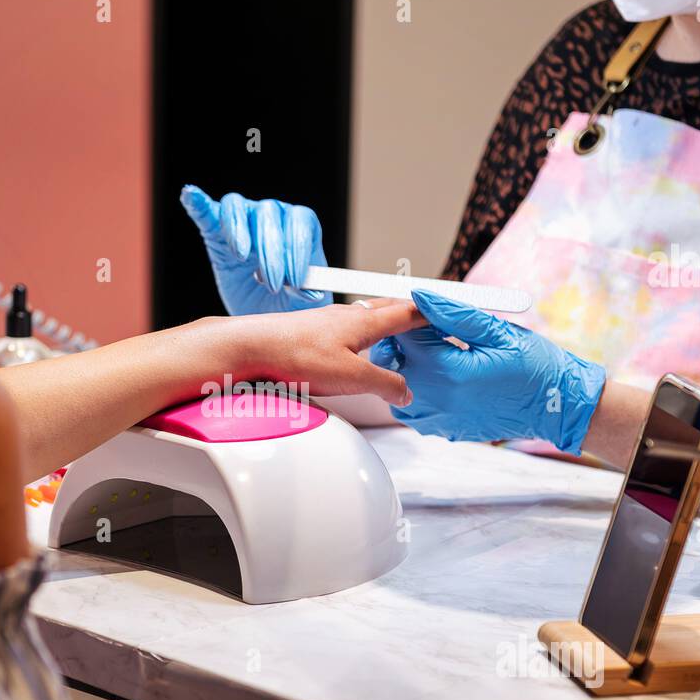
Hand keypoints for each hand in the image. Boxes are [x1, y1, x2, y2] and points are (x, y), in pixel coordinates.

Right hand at [180, 184, 329, 315]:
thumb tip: (311, 291)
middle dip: (271, 252)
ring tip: (241, 257)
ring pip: (237, 205)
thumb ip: (308, 294)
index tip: (296, 281)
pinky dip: (198, 202)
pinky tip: (190, 195)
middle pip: (269, 214)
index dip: (297, 249)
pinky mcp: (215, 229)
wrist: (262, 313)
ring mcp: (243, 218)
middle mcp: (273, 215)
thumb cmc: (287, 304)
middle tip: (272, 285)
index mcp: (300, 228)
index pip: (300, 223)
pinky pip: (206, 211)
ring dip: (237, 228)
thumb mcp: (301, 305)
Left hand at [228, 300, 424, 405]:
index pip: (407, 313)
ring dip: (385, 322)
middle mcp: (347, 315)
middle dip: (410, 313)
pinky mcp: (310, 331)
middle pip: (388, 308)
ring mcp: (327, 321)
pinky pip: (346, 328)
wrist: (251, 347)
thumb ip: (384, 384)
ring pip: (365, 317)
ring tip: (396, 333)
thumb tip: (406, 392)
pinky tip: (353, 348)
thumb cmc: (296, 356)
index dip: (431, 314)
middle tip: (427, 319)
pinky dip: (362, 333)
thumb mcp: (351, 378)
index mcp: (365, 322)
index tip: (448, 314)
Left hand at [370, 290, 605, 452]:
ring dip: (408, 366)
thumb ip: (453, 315)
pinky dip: (418, 388)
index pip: (403, 336)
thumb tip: (420, 297)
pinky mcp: (443, 430)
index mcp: (450, 371)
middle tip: (430, 330)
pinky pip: (412, 407)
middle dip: (403, 341)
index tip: (427, 311)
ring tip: (438, 353)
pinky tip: (443, 377)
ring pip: (395, 386)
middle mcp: (438, 400)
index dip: (410, 317)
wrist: (557, 408)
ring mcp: (439, 420)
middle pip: (391, 362)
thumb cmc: (535, 367)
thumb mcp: (497, 332)